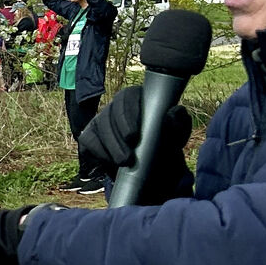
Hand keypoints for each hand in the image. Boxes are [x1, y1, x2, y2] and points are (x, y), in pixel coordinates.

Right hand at [78, 85, 193, 204]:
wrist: (154, 167)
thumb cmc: (165, 145)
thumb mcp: (177, 135)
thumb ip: (178, 122)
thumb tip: (172, 113)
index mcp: (137, 99)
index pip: (126, 97)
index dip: (127, 114)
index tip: (133, 136)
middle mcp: (115, 107)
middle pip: (108, 114)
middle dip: (116, 137)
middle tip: (128, 157)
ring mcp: (100, 121)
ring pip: (97, 128)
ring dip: (110, 147)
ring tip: (123, 162)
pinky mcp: (90, 136)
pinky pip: (87, 141)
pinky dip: (98, 152)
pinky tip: (110, 162)